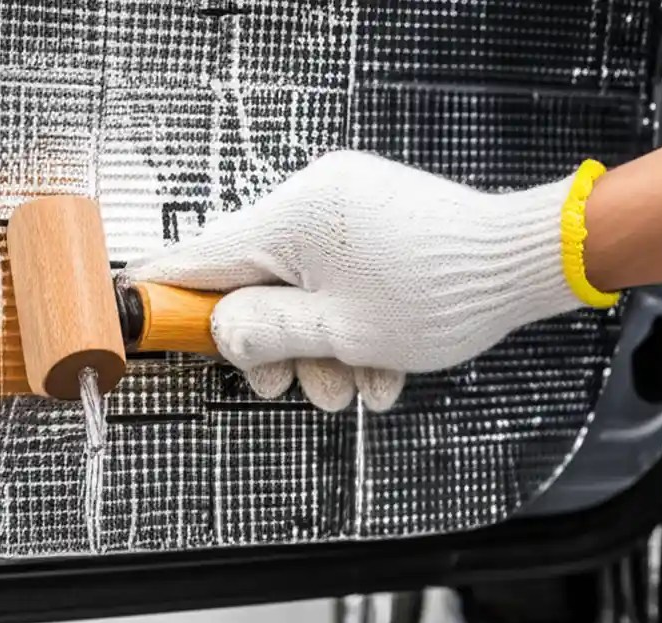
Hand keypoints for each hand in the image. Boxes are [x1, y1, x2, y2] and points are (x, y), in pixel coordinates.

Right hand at [126, 150, 583, 411]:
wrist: (524, 264)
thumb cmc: (444, 292)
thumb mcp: (338, 334)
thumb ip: (262, 333)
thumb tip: (222, 331)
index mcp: (292, 216)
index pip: (200, 256)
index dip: (166, 293)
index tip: (137, 311)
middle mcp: (314, 200)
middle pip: (254, 282)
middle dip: (274, 345)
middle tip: (291, 384)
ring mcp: (344, 208)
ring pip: (299, 291)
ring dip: (320, 348)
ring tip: (358, 381)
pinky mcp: (370, 221)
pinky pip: (335, 280)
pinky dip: (348, 326)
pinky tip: (379, 362)